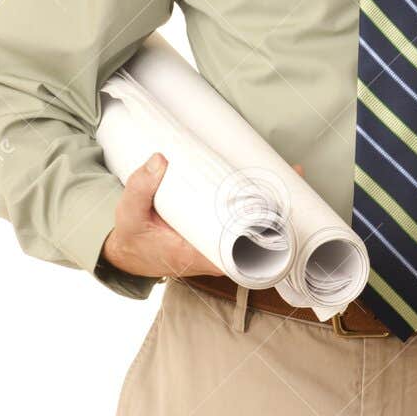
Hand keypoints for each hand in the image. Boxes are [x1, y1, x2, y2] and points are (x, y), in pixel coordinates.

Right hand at [100, 155, 306, 279]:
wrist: (127, 251)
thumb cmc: (131, 236)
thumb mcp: (129, 213)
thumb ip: (140, 187)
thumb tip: (160, 160)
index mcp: (198, 255)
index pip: (244, 254)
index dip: (267, 236)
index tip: (280, 212)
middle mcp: (215, 255)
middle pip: (257, 239)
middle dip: (277, 212)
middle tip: (289, 181)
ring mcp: (218, 247)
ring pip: (253, 232)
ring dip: (270, 208)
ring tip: (285, 178)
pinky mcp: (217, 237)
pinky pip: (243, 226)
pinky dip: (257, 208)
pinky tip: (268, 187)